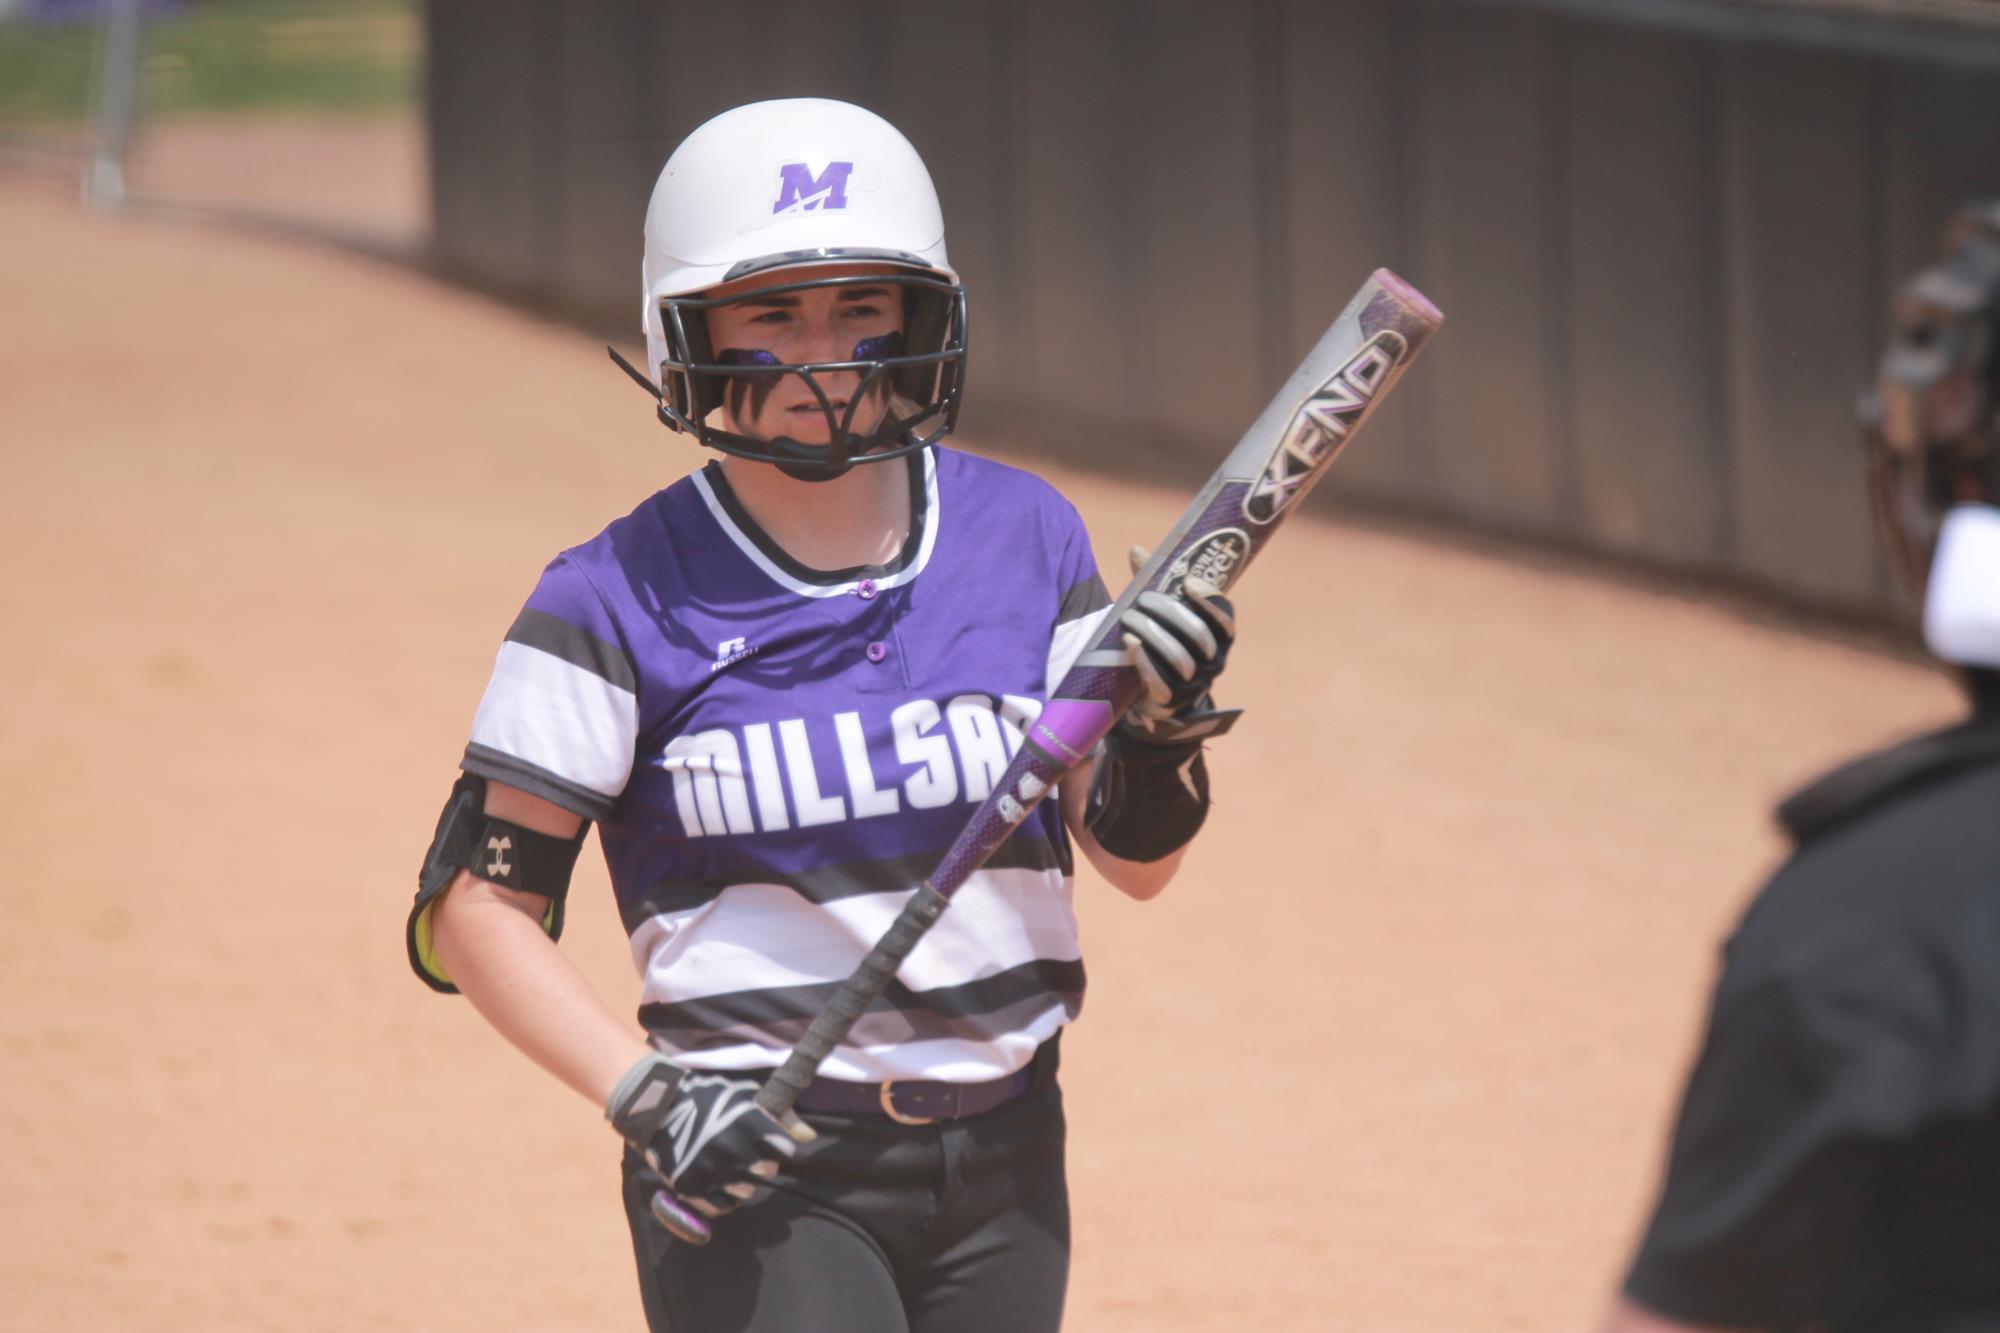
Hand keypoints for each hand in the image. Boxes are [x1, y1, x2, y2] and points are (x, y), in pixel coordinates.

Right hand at [607, 1056, 815, 1230]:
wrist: (662, 1109)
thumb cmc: (712, 1098)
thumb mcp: (747, 1097)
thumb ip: (783, 1116)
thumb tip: (810, 1137)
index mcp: (749, 1124)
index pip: (784, 1150)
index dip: (777, 1145)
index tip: (767, 1139)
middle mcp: (733, 1150)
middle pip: (767, 1171)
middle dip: (760, 1161)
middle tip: (744, 1149)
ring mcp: (712, 1172)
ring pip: (746, 1191)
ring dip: (741, 1179)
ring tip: (728, 1162)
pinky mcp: (692, 1188)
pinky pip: (722, 1206)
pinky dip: (721, 1196)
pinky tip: (716, 1178)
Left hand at [1119, 546, 1238, 735]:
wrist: (1155, 691)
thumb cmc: (1164, 641)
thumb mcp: (1164, 613)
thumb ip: (1156, 584)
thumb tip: (1136, 551)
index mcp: (1220, 637)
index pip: (1225, 617)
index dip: (1209, 599)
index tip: (1187, 582)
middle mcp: (1215, 660)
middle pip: (1199, 635)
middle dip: (1170, 614)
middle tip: (1142, 599)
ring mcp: (1196, 683)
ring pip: (1180, 659)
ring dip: (1153, 635)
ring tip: (1128, 618)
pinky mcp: (1173, 700)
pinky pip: (1161, 681)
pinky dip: (1144, 660)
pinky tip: (1129, 642)